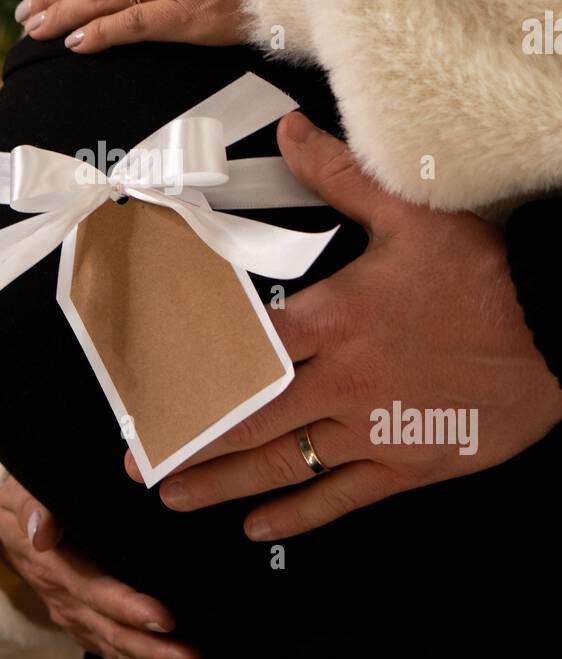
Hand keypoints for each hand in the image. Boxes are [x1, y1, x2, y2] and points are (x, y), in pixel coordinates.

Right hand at [0, 475, 204, 658]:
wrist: (6, 530)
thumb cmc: (26, 500)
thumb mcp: (21, 494)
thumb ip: (33, 507)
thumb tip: (42, 531)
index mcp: (56, 567)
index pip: (95, 591)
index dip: (129, 608)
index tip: (165, 619)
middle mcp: (66, 601)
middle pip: (112, 632)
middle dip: (154, 650)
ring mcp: (74, 618)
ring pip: (116, 649)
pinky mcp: (84, 626)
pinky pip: (113, 653)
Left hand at [126, 112, 561, 537]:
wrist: (560, 331)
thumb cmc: (487, 275)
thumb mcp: (413, 213)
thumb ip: (341, 175)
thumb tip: (290, 132)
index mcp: (334, 320)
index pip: (240, 349)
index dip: (187, 368)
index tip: (144, 385)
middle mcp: (343, 383)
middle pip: (248, 418)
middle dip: (188, 442)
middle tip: (139, 463)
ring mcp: (375, 431)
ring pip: (284, 465)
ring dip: (225, 483)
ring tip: (176, 497)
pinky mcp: (409, 465)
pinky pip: (343, 498)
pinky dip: (300, 514)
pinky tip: (261, 527)